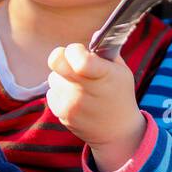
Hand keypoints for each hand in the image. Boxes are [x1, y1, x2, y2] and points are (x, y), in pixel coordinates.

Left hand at [46, 44, 145, 162]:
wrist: (116, 132)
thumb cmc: (119, 95)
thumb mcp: (121, 71)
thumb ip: (104, 53)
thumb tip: (89, 39)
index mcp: (103, 75)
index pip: (78, 59)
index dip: (75, 50)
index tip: (81, 52)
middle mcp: (85, 91)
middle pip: (56, 61)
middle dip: (62, 57)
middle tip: (72, 62)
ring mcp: (71, 104)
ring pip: (53, 77)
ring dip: (63, 77)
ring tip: (80, 87)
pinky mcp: (61, 113)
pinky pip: (51, 92)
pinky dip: (60, 92)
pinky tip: (75, 99)